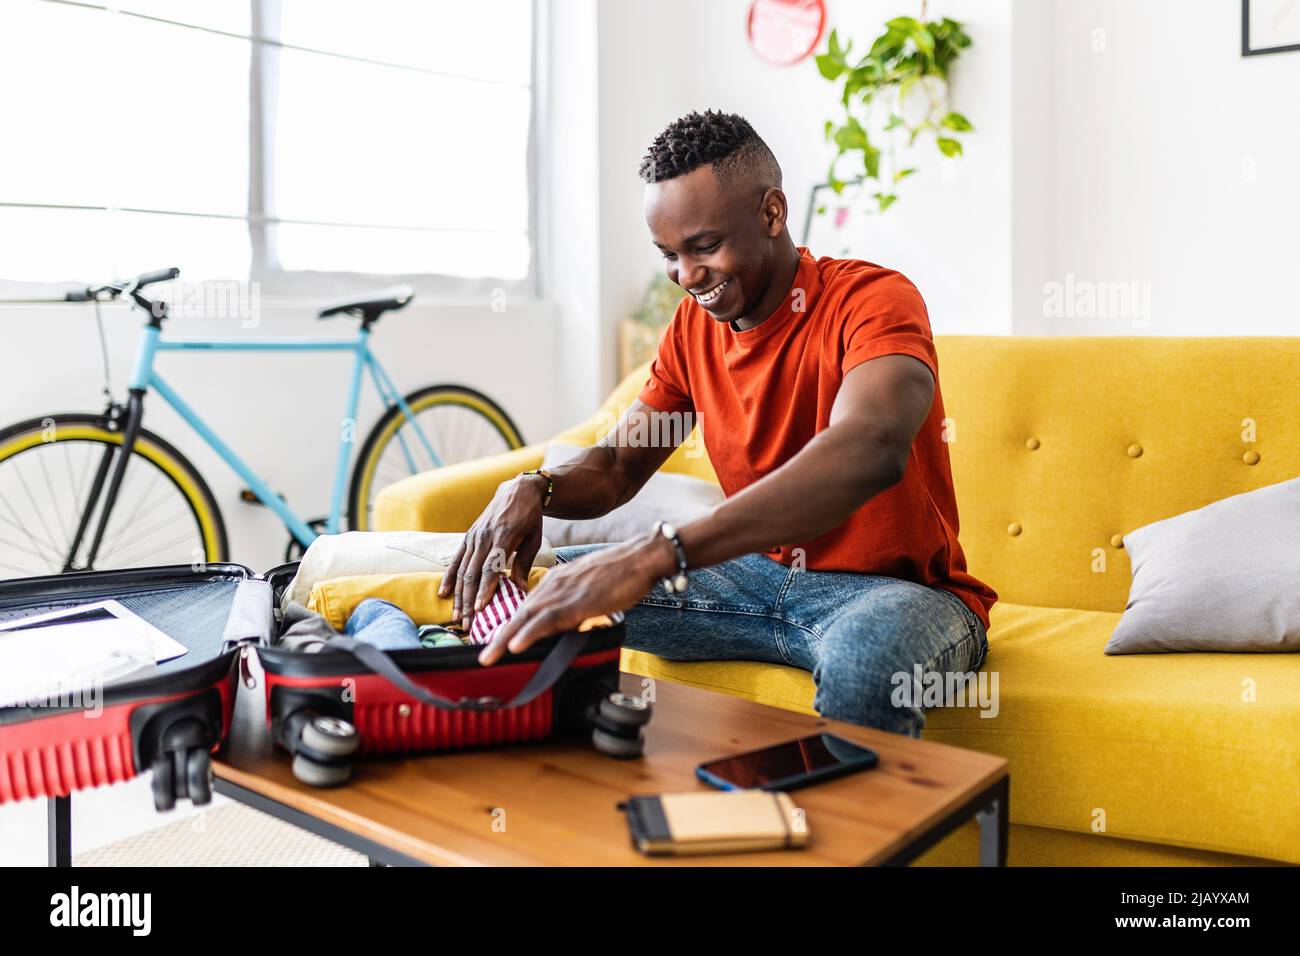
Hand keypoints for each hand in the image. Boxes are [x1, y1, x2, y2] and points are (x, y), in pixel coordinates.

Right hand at [438, 475, 546, 630]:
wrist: (517, 491)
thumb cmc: (530, 517)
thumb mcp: (534, 538)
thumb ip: (524, 563)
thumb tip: (520, 590)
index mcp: (504, 536)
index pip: (492, 567)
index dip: (485, 588)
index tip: (481, 608)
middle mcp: (484, 537)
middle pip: (473, 573)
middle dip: (469, 600)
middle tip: (467, 623)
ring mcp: (473, 537)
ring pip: (462, 570)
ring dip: (458, 595)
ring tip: (456, 617)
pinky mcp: (467, 537)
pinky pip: (455, 560)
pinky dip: (448, 577)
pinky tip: (443, 594)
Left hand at [477, 531, 675, 665]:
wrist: (642, 558)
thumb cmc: (622, 572)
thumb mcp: (590, 587)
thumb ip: (575, 602)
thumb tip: (568, 621)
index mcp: (556, 581)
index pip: (526, 606)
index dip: (509, 626)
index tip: (496, 642)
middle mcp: (554, 585)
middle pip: (519, 613)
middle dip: (498, 636)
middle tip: (482, 655)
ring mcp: (565, 593)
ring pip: (527, 617)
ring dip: (504, 638)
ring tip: (488, 656)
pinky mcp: (578, 602)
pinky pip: (548, 619)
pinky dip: (529, 633)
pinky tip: (515, 644)